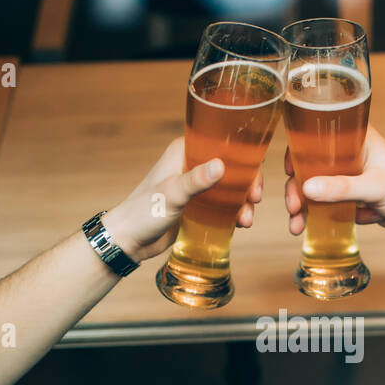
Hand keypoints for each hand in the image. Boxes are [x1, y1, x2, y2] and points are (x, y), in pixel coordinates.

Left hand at [102, 137, 262, 263]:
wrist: (128, 240)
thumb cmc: (143, 212)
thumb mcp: (172, 194)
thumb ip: (196, 181)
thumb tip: (221, 166)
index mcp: (184, 151)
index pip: (221, 143)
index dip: (243, 155)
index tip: (255, 172)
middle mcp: (191, 164)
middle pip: (231, 166)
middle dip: (248, 182)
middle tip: (255, 198)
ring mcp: (195, 186)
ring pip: (230, 187)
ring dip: (243, 201)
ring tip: (246, 219)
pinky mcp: (197, 205)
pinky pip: (223, 204)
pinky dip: (234, 212)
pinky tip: (241, 223)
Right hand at [284, 127, 384, 238]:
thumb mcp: (374, 187)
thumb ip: (342, 188)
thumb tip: (307, 188)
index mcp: (355, 138)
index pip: (317, 136)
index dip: (297, 151)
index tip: (287, 171)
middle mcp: (348, 154)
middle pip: (310, 166)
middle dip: (296, 188)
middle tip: (293, 206)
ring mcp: (348, 176)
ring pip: (315, 187)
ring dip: (302, 205)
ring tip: (296, 225)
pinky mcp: (349, 196)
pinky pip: (325, 203)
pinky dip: (314, 215)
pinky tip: (304, 228)